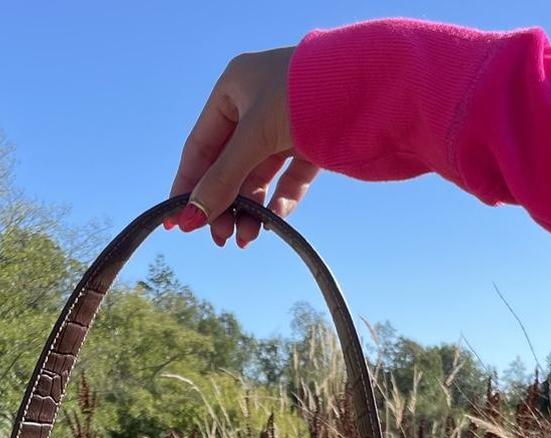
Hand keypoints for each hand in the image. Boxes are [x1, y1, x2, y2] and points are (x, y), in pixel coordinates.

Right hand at [166, 46, 319, 246]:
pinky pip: (289, 177)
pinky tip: (275, 219)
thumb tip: (190, 218)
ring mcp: (286, 124)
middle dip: (223, 204)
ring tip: (246, 238)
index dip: (188, 185)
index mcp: (234, 89)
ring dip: (250, 208)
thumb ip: (221, 179)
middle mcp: (256, 105)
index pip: (200, 146)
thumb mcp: (254, 137)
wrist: (374, 86)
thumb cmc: (304, 94)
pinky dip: (280, 200)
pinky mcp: (314, 142)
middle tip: (220, 238)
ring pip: (258, 176)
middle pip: (228, 166)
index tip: (176, 222)